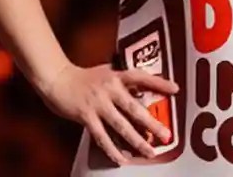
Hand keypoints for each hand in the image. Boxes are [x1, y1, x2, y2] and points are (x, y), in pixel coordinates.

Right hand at [37, 62, 179, 163]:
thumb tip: (142, 94)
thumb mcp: (107, 73)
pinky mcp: (86, 116)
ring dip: (137, 141)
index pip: (141, 78)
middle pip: (135, 108)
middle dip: (152, 123)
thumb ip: (123, 83)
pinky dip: (112, 149)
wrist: (57, 79)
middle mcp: (109, 89)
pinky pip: (102, 137)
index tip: (176, 89)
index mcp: (117, 76)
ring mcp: (98, 104)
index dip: (159, 83)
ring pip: (121, 126)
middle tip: (166, 135)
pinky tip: (122, 159)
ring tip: (150, 152)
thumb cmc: (84, 77)